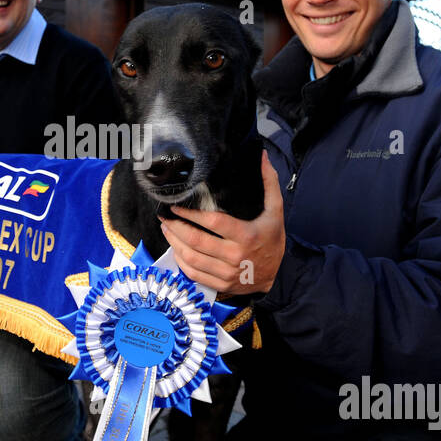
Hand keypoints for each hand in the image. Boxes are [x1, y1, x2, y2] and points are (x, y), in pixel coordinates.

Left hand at [158, 151, 285, 297]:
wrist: (274, 276)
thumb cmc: (272, 240)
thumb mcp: (276, 211)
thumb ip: (269, 183)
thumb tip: (262, 156)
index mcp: (246, 236)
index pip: (213, 223)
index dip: (191, 215)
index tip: (176, 207)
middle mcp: (235, 256)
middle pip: (196, 241)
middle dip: (175, 227)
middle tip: (165, 216)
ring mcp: (226, 273)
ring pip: (191, 258)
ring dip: (174, 242)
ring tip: (166, 229)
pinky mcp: (220, 284)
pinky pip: (193, 274)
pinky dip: (180, 261)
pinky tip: (175, 248)